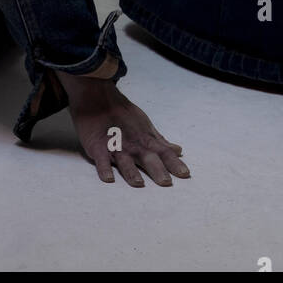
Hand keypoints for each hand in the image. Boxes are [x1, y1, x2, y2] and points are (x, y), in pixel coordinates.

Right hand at [54, 72, 190, 185]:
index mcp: (145, 140)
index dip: (175, 164)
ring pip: (125, 161)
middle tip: (166, 183)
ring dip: (131, 172)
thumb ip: (160, 141)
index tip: (185, 174)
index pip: (164, 153)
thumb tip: (178, 151)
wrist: (97, 99)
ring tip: (138, 183)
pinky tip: (108, 178)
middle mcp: (133, 144)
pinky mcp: (98, 147)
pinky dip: (104, 169)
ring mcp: (115, 146)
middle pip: (147, 158)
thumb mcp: (145, 125)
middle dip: (157, 170)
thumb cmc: (123, 114)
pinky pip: (102, 160)